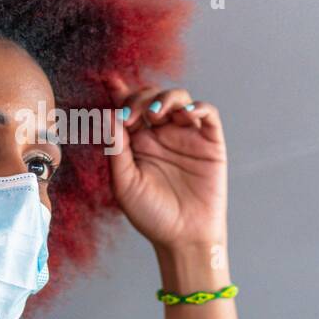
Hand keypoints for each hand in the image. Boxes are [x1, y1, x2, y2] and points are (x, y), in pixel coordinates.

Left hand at [104, 75, 227, 254]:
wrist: (183, 238)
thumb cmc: (151, 215)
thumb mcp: (124, 183)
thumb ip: (116, 149)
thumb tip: (108, 115)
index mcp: (137, 142)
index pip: (128, 108)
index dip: (120, 92)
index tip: (110, 80)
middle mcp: (161, 134)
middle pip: (151, 96)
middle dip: (139, 98)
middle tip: (130, 116)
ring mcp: (186, 136)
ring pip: (178, 98)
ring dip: (165, 97)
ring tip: (154, 113)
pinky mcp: (210, 142)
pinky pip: (207, 113)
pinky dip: (197, 107)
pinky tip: (185, 115)